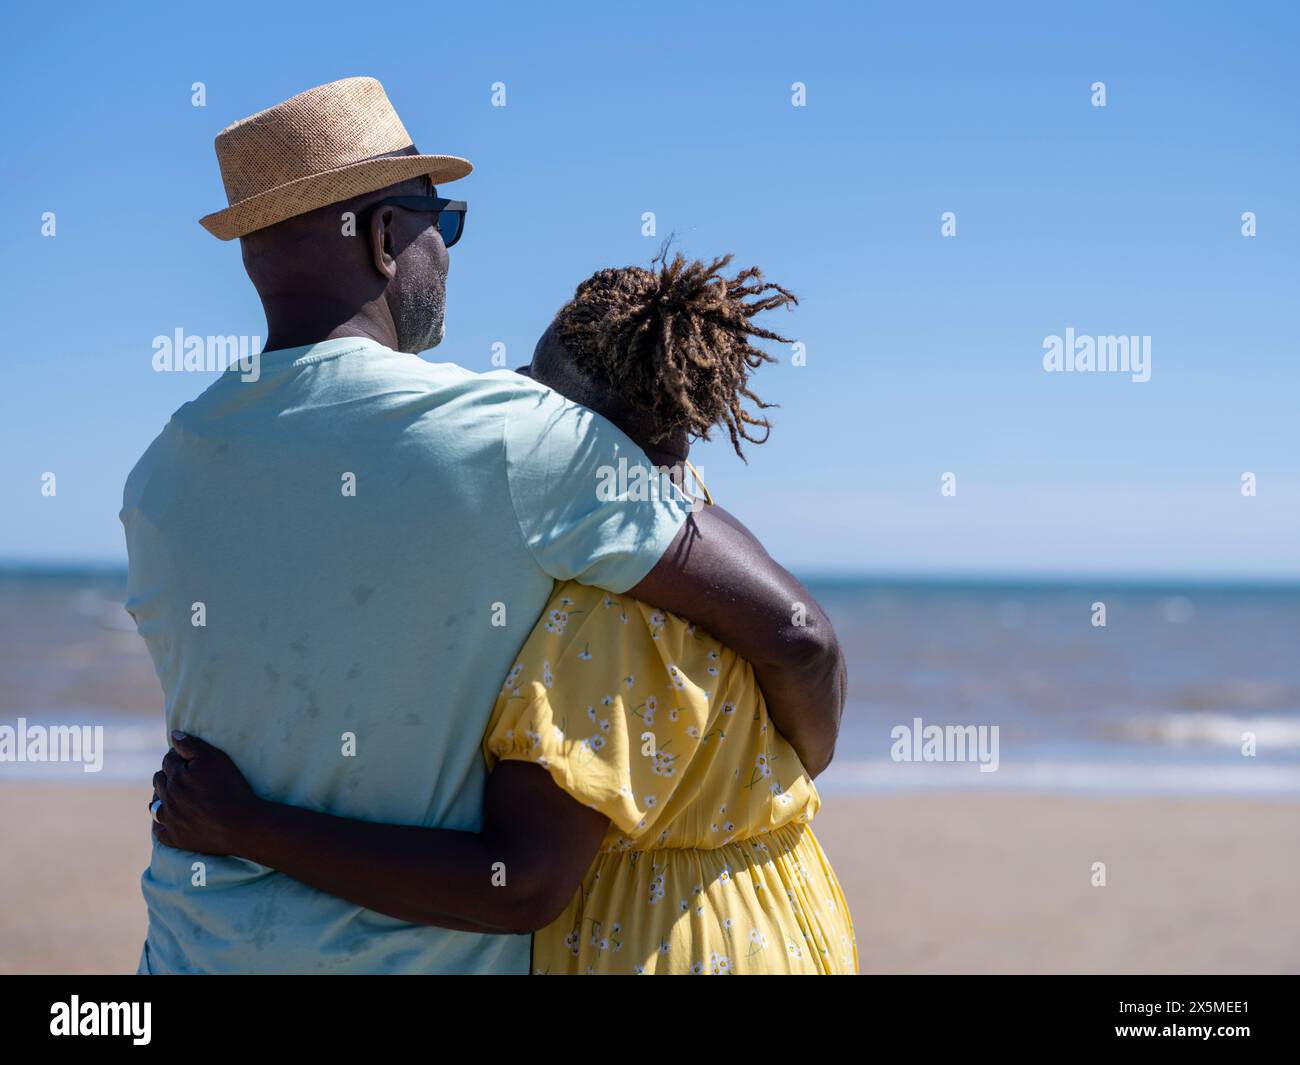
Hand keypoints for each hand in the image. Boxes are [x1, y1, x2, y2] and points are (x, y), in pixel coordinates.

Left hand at [151, 732, 261, 855]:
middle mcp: (167, 798)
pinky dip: (162, 823)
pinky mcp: (174, 838)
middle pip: (159, 781)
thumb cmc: (230, 788)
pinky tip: (171, 819)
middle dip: (168, 775)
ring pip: (155, 805)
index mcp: (175, 777)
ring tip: (173, 796)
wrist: (240, 824)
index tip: (189, 759)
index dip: (178, 757)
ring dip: (160, 797)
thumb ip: (192, 745)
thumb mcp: (215, 759)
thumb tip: (174, 735)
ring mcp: (169, 820)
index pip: (169, 760)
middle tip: (183, 775)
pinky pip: (159, 830)